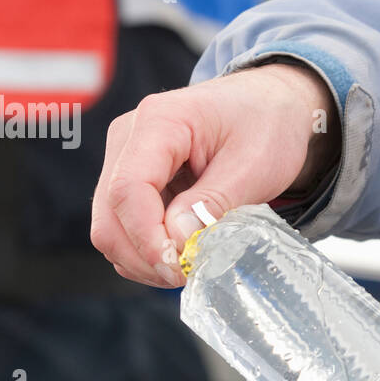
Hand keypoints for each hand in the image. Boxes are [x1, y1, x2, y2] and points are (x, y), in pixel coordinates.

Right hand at [90, 63, 339, 286]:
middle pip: (110, 214)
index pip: (128, 189)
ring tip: (189, 266)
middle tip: (188, 274)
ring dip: (143, 258)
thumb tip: (177, 241)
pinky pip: (123, 227)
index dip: (146, 237)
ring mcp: (125, 159)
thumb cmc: (267, 125)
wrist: (269, 105)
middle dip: (144, 256)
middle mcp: (129, 137)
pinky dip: (146, 251)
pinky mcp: (132, 180)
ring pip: (110, 227)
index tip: (177, 267)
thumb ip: (213, 202)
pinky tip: (181, 253)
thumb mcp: (254, 164)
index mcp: (159, 121)